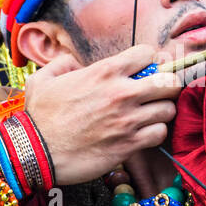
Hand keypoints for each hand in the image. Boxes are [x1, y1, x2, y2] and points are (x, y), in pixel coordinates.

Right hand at [23, 44, 180, 185]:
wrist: (35, 152)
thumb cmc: (38, 116)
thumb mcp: (43, 79)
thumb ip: (62, 63)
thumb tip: (74, 63)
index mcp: (105, 72)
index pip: (148, 54)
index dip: (149, 61)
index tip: (145, 70)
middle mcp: (121, 93)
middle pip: (170, 81)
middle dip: (168, 85)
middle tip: (158, 93)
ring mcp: (128, 120)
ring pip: (168, 109)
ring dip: (162, 111)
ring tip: (150, 115)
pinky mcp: (129, 144)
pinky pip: (160, 133)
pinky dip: (156, 133)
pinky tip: (144, 133)